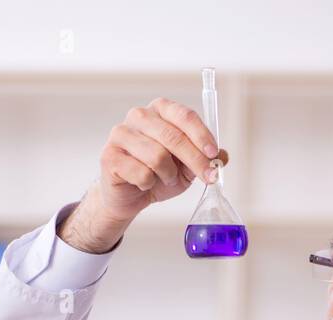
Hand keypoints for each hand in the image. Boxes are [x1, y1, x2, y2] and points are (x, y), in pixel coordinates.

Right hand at [60, 97, 224, 252]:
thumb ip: (205, 158)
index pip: (184, 116)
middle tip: (207, 177)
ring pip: (157, 157)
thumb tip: (223, 156)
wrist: (130, 196)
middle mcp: (139, 116)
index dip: (202, 135)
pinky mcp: (109, 155)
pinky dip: (148, 184)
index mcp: (160, 110)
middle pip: (173, 137)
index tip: (213, 153)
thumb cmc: (159, 175)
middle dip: (195, 160)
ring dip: (168, 175)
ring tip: (165, 178)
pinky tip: (144, 183)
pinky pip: (141, 173)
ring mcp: (120, 134)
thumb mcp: (188, 166)